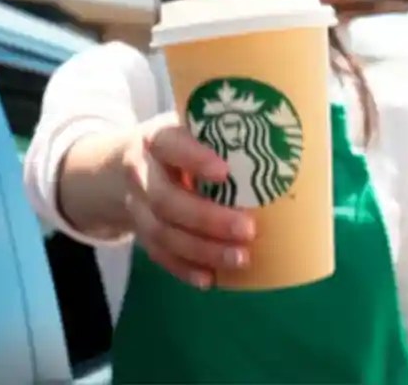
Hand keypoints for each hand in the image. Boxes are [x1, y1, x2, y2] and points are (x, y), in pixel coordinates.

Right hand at [122, 112, 255, 288]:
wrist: (119, 165)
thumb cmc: (176, 145)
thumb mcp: (189, 128)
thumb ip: (222, 136)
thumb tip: (289, 147)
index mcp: (158, 138)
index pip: (171, 144)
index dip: (195, 159)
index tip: (225, 173)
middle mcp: (141, 171)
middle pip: (166, 199)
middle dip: (207, 219)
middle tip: (247, 230)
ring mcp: (136, 204)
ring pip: (163, 231)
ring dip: (201, 250)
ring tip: (239, 258)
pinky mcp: (139, 231)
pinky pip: (158, 254)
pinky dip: (183, 268)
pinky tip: (210, 279)